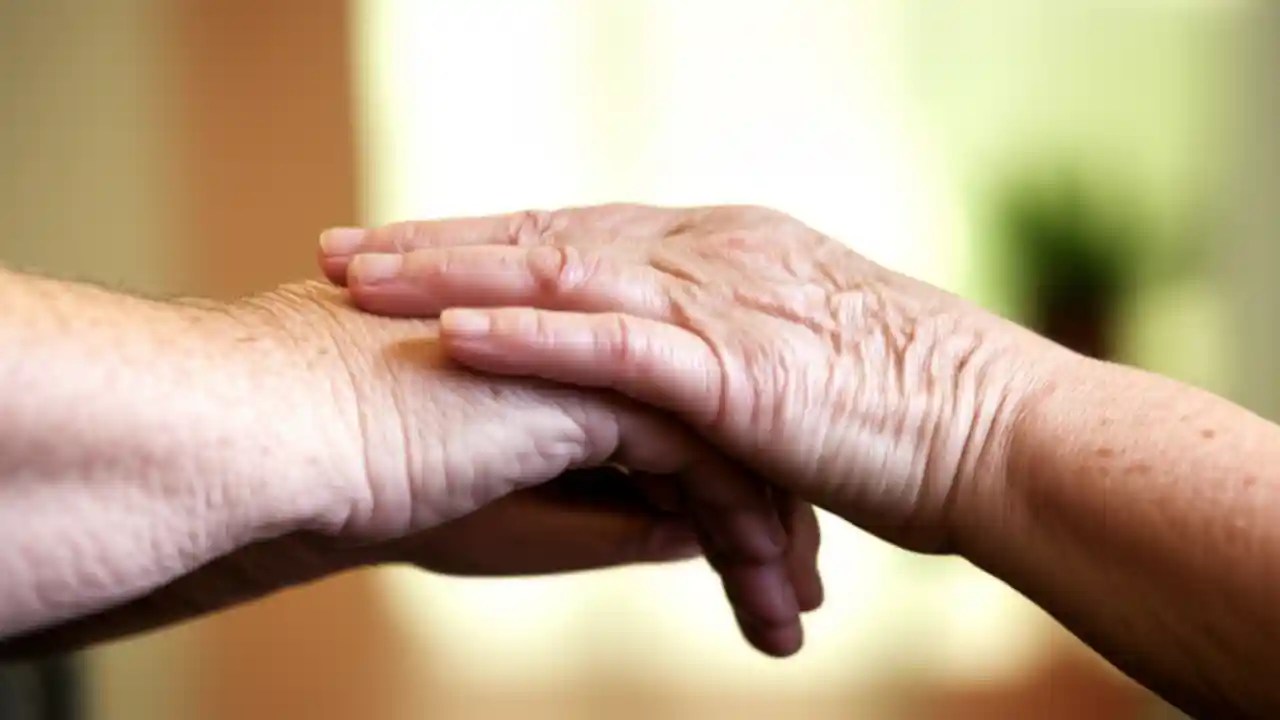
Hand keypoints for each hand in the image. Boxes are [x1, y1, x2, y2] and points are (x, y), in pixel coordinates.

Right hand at [237, 282, 821, 654]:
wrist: (293, 431)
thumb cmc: (380, 476)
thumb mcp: (520, 515)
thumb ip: (613, 513)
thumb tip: (693, 538)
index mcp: (584, 368)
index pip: (688, 429)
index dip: (726, 503)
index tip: (762, 568)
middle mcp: (611, 351)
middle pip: (725, 435)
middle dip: (771, 522)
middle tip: (799, 594)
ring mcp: (613, 355)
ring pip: (730, 448)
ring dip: (768, 539)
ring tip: (787, 617)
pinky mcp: (606, 381)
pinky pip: (708, 463)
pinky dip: (742, 534)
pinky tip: (764, 594)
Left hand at [320, 204, 1055, 552]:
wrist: (997, 433)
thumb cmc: (902, 413)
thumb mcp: (796, 363)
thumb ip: (726, 353)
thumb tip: (679, 379)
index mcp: (721, 250)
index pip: (578, 234)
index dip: (485, 241)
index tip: (406, 250)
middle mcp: (710, 254)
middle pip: (545, 236)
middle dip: (436, 244)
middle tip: (341, 250)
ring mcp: (720, 302)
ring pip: (558, 274)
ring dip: (450, 275)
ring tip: (356, 279)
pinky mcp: (734, 366)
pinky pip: (612, 345)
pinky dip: (528, 336)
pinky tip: (452, 334)